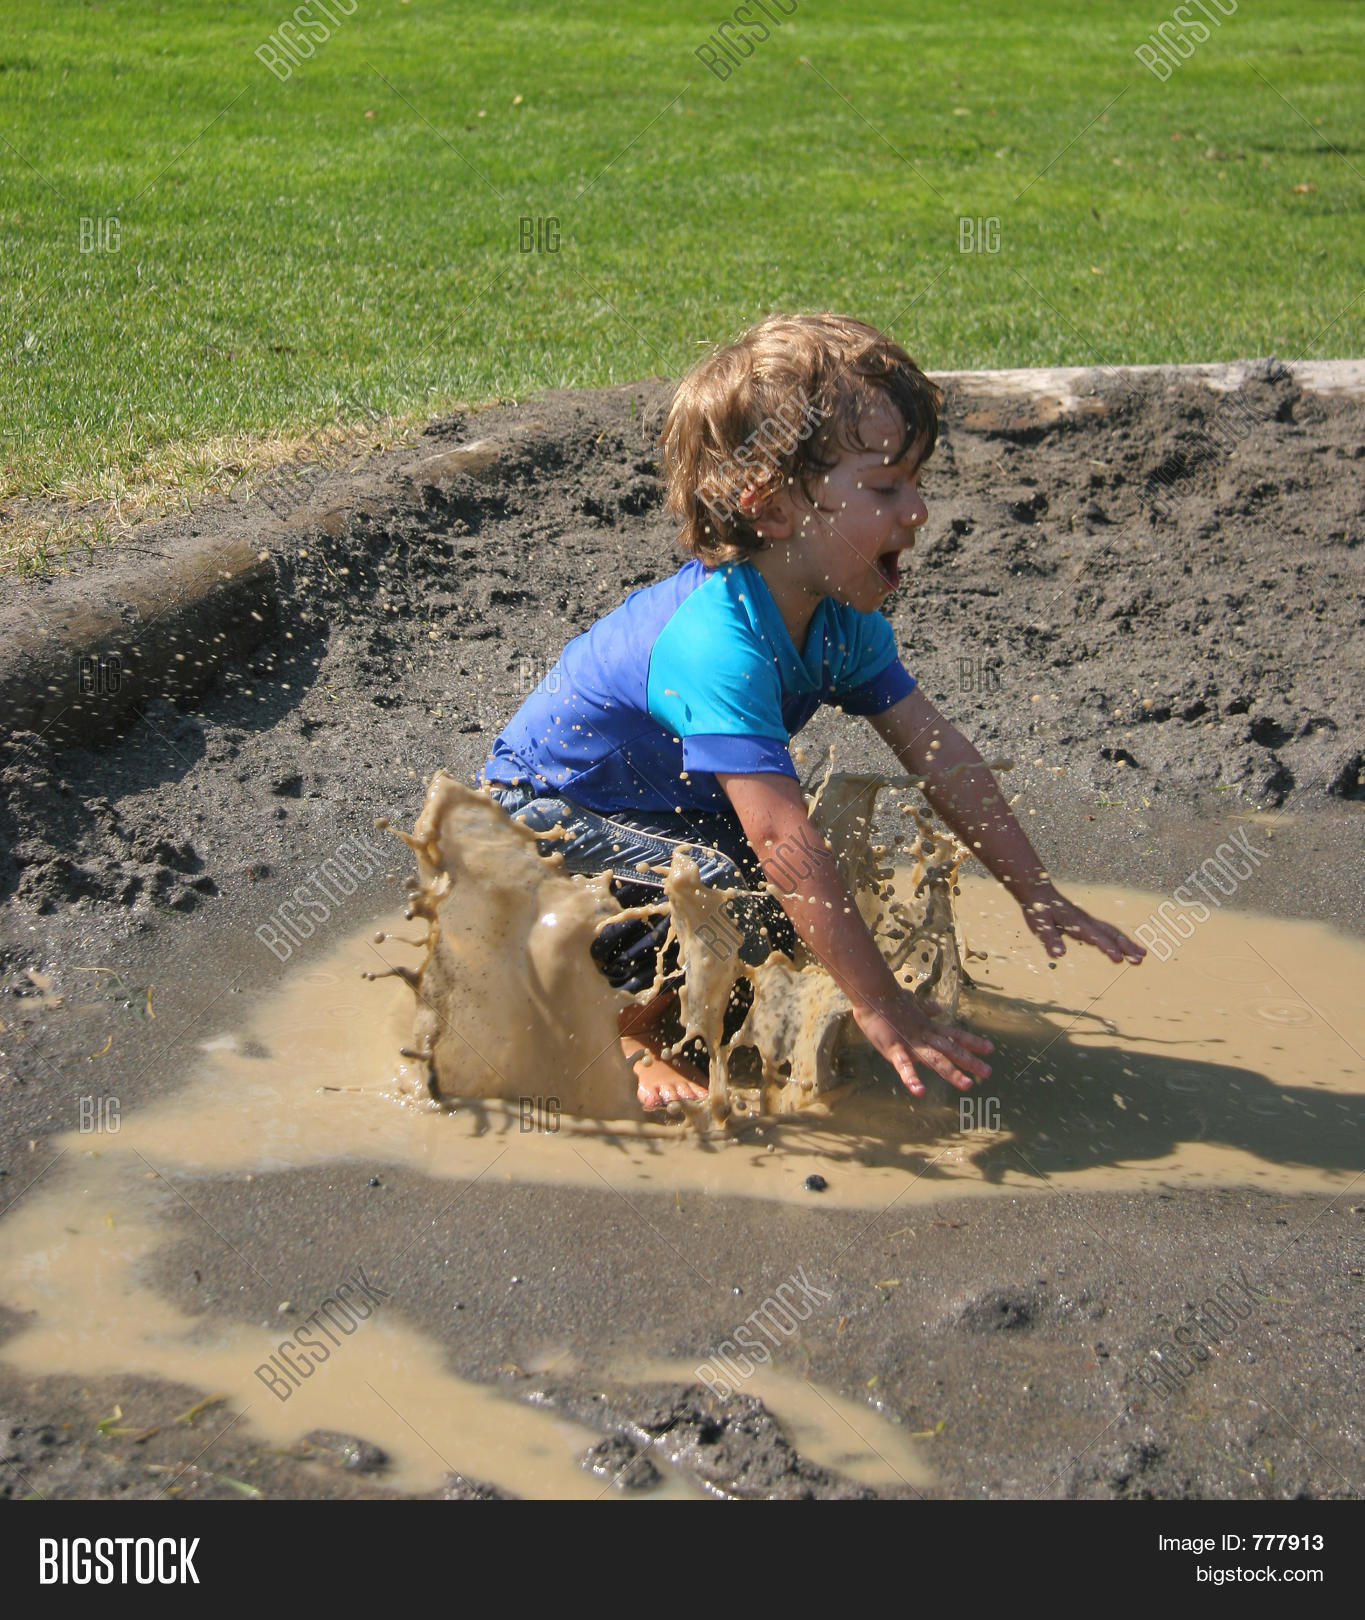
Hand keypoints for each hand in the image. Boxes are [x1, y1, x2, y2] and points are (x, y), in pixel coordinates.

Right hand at [851, 987, 992, 1097]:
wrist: (872, 993)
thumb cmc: (889, 998)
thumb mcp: (911, 1002)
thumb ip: (925, 1008)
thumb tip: (938, 1008)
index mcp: (927, 1027)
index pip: (954, 1035)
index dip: (972, 1042)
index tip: (990, 1049)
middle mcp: (924, 1036)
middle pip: (951, 1049)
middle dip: (969, 1061)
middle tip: (988, 1072)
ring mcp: (911, 1043)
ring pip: (935, 1059)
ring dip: (952, 1072)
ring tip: (967, 1084)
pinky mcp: (894, 1048)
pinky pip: (904, 1066)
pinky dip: (911, 1078)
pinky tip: (919, 1091)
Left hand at [1017, 884, 1146, 964]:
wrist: (1039, 892)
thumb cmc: (1039, 909)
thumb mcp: (1040, 925)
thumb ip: (1050, 939)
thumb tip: (1059, 955)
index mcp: (1076, 922)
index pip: (1095, 937)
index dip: (1107, 948)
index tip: (1118, 959)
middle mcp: (1087, 922)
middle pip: (1111, 934)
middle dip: (1126, 947)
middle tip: (1139, 960)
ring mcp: (1090, 922)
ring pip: (1113, 933)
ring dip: (1127, 944)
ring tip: (1142, 957)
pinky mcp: (1088, 924)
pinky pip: (1108, 933)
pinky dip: (1120, 941)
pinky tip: (1127, 951)